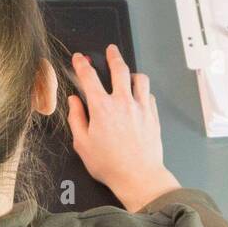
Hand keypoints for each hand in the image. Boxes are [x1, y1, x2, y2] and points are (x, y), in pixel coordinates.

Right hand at [67, 46, 179, 211]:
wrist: (138, 176)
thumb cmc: (110, 165)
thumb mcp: (83, 144)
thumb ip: (77, 119)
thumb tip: (74, 102)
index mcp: (102, 108)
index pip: (89, 77)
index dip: (82, 64)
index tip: (79, 59)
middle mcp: (123, 103)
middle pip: (119, 69)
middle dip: (113, 56)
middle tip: (111, 50)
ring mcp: (141, 107)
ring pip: (140, 78)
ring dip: (132, 73)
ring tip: (128, 74)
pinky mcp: (153, 115)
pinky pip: (149, 94)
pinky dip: (142, 91)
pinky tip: (139, 96)